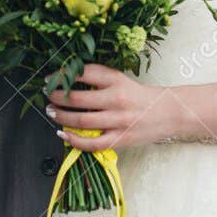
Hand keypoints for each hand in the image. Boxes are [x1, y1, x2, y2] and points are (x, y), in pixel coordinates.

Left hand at [44, 63, 176, 150]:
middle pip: (78, 99)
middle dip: (57, 97)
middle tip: (47, 95)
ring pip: (82, 121)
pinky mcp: (121, 139)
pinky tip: (63, 134)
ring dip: (61, 116)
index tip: (51, 77)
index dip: (63, 74)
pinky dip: (74, 140)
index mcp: (117, 80)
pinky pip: (92, 143)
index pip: (84, 73)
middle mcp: (117, 99)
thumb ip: (99, 79)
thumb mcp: (121, 80)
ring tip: (51, 112)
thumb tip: (68, 80)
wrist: (168, 112)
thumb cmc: (139, 96)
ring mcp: (119, 121)